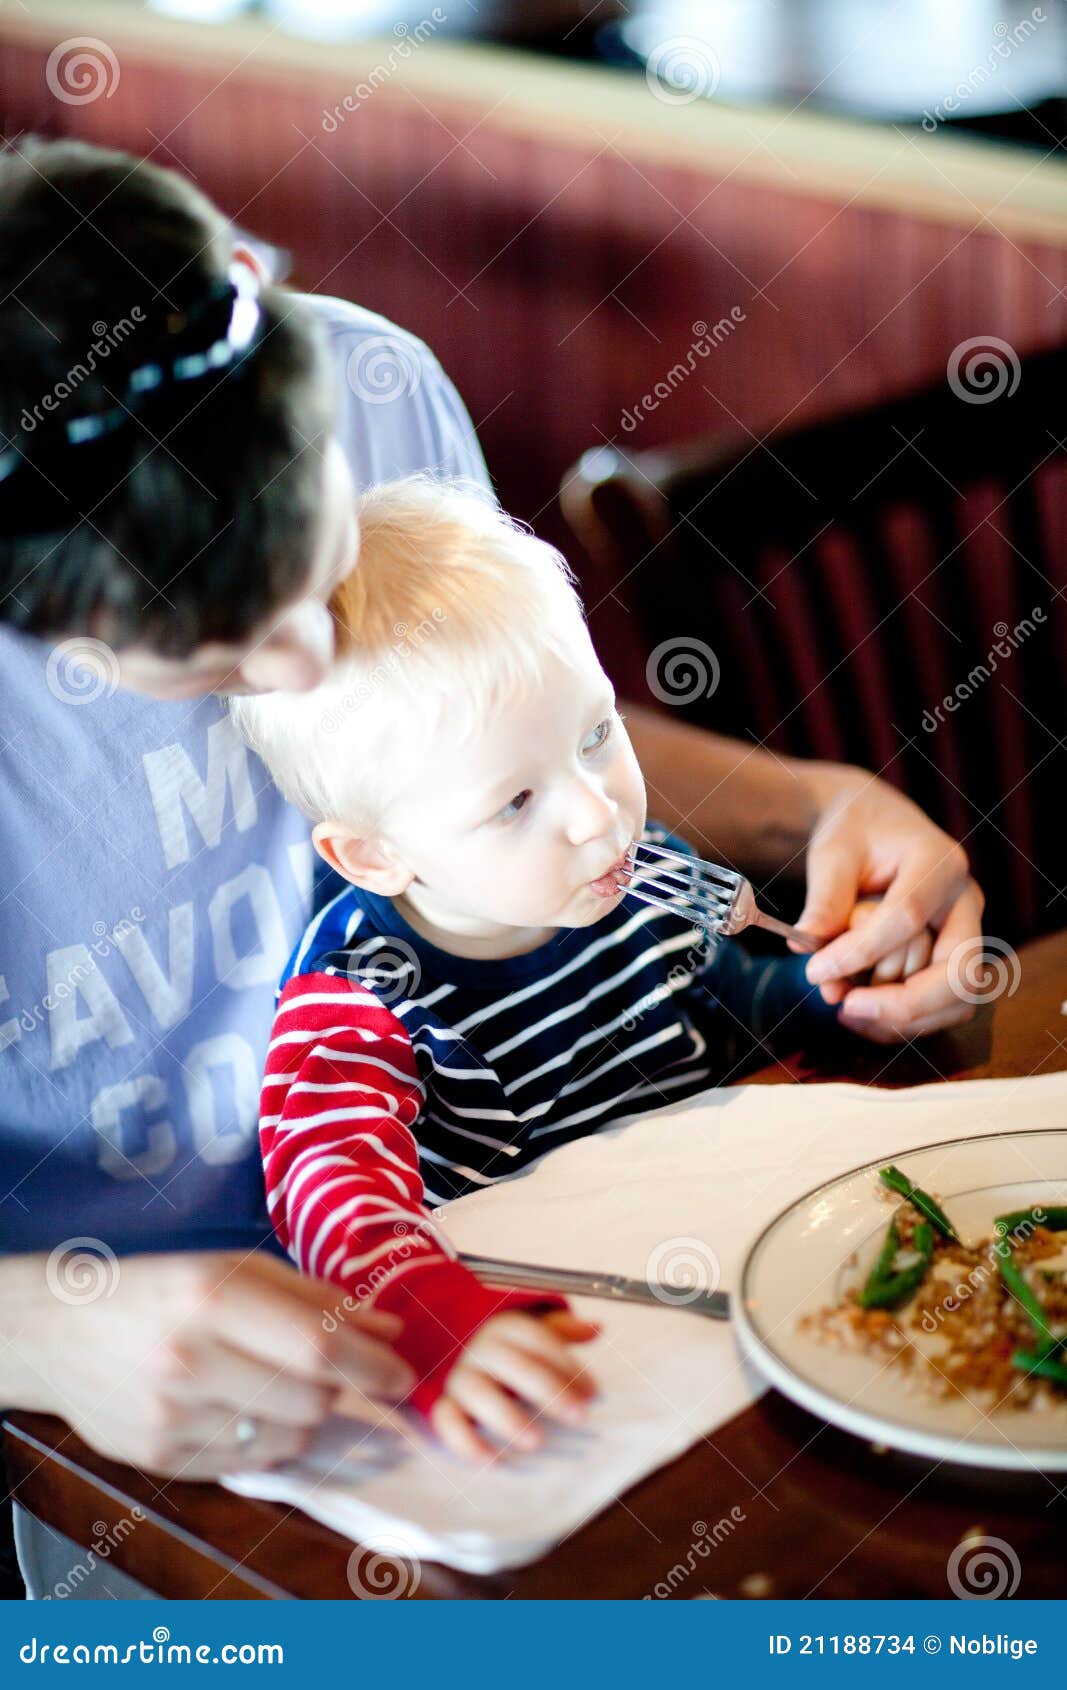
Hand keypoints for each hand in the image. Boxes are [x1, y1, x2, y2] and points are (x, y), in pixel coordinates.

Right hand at [27, 1250, 414, 1478]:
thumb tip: (388, 1330)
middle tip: (336, 1372)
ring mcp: (173, 1414)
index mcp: (213, 1296)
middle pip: (310, 1398)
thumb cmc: (162, 1290)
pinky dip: (268, 1441)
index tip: (403, 1373)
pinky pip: (249, 1463)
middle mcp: (191, 1358)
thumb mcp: (236, 1269)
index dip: (374, 1365)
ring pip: (287, 1437)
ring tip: (281, 1386)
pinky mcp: (161, 1457)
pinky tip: (248, 1410)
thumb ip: (315, 1298)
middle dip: (339, 1389)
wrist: (63, 1332)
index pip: (318, 1346)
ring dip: (306, 1416)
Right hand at [430, 1310, 599, 1460]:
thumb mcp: (533, 1331)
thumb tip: (596, 1329)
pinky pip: (447, 1421)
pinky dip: (466, 1441)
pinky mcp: (443, 1405)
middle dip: (549, 1390)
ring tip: (537, 1442)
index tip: (595, 1393)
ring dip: (507, 1418)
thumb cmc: (508, 1348)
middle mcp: (480, 1350)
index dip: (568, 1365)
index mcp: (505, 1328)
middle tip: (579, 1416)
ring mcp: (460, 1378)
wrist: (452, 1351)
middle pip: (513, 1365)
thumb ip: (562, 1331)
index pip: (539, 1340)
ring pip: (478, 1393)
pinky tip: (495, 1460)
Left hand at [793, 763, 983, 1041]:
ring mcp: (967, 933)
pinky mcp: (955, 958)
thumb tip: (804, 947)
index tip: (815, 971)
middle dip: (903, 1003)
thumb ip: (825, 899)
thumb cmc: (856, 833)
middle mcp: (965, 901)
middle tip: (846, 1007)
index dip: (860, 951)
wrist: (877, 825)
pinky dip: (906, 1022)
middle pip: (959, 972)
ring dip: (904, 1019)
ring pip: (959, 999)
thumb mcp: (832, 854)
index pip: (907, 916)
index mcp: (939, 862)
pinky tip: (861, 1013)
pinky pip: (945, 1007)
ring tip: (847, 1011)